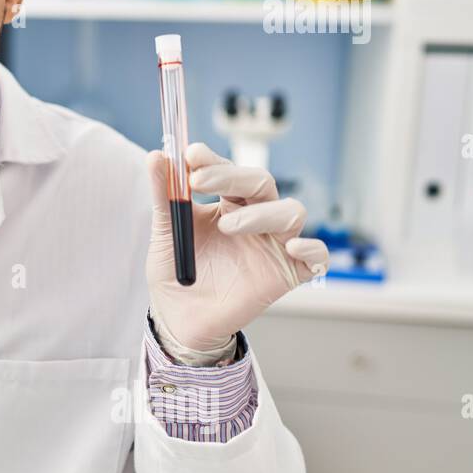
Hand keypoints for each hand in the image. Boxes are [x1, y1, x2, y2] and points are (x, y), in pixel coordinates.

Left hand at [145, 142, 328, 356]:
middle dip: (232, 177)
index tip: (191, 155)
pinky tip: (291, 248)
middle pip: (261, 183)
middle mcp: (256, 218)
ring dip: (261, 213)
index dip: (214, 160)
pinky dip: (311, 249)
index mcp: (228, 203)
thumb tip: (155, 156)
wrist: (179, 318)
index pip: (229, 172)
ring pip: (291, 212)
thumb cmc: (176, 272)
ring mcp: (275, 244)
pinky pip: (316, 257)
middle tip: (200, 182)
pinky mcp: (288, 273)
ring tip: (227, 226)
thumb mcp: (165, 232)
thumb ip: (163, 195)